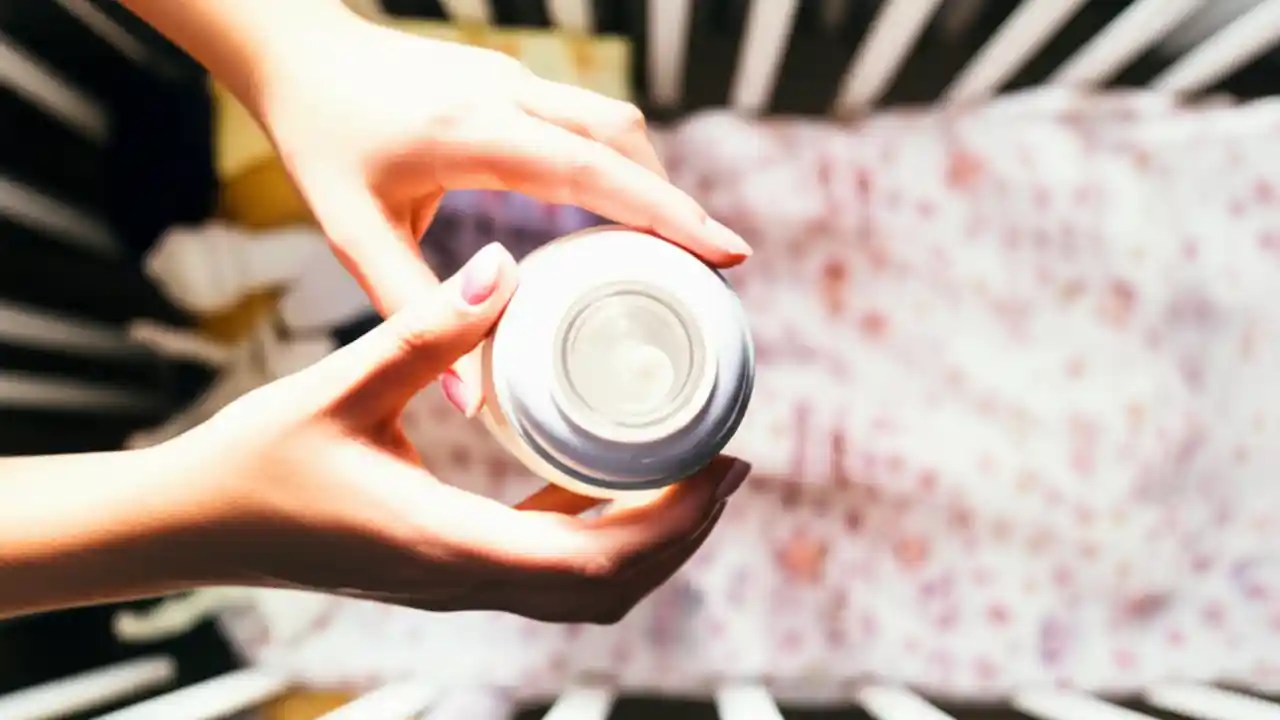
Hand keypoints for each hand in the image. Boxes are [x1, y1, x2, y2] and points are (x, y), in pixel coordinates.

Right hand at [167, 243, 749, 621]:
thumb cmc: (256, 465)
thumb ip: (426, 331)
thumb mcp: (339, 387)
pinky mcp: (443, 565)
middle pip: (609, 587)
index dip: (675, 521)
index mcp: (449, 544)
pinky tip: (606, 477)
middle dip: (682, 533)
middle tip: (727, 462)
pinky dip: (596, 532)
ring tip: (689, 471)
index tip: (722, 464)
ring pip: (582, 586)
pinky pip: (544, 564)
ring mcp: (455, 580)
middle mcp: (463, 578)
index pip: (596, 558)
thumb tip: (504, 266)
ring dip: (647, 539)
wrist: (195, 526)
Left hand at [254, 15, 752, 415]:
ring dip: (650, 180)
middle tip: (714, 267)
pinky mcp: (513, 81)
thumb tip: (467, 398)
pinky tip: (616, 208)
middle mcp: (510, 95)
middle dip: (676, 204)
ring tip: (671, 246)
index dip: (668, 214)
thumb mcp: (353, 232)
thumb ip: (411, 310)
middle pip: (625, 140)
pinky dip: (618, 163)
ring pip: (613, 122)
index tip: (726, 253)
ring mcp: (516, 80)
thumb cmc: (321, 139)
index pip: (596, 171)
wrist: (300, 53)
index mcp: (476, 133)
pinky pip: (587, 118)